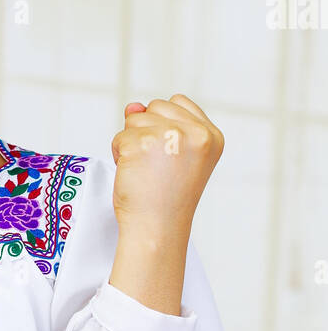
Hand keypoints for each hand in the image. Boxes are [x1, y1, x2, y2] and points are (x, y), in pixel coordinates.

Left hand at [110, 95, 224, 235]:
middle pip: (155, 107)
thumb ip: (159, 124)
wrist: (158, 228)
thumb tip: (132, 106)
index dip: (164, 125)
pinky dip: (119, 154)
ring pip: (134, 119)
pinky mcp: (141, 143)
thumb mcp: (174, 156)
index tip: (169, 155)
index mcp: (211, 136)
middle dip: (146, 132)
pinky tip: (134, 174)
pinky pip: (119, 136)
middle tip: (157, 166)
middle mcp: (195, 133)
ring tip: (146, 170)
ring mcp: (169, 136)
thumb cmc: (166, 197)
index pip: (178, 102)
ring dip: (131, 143)